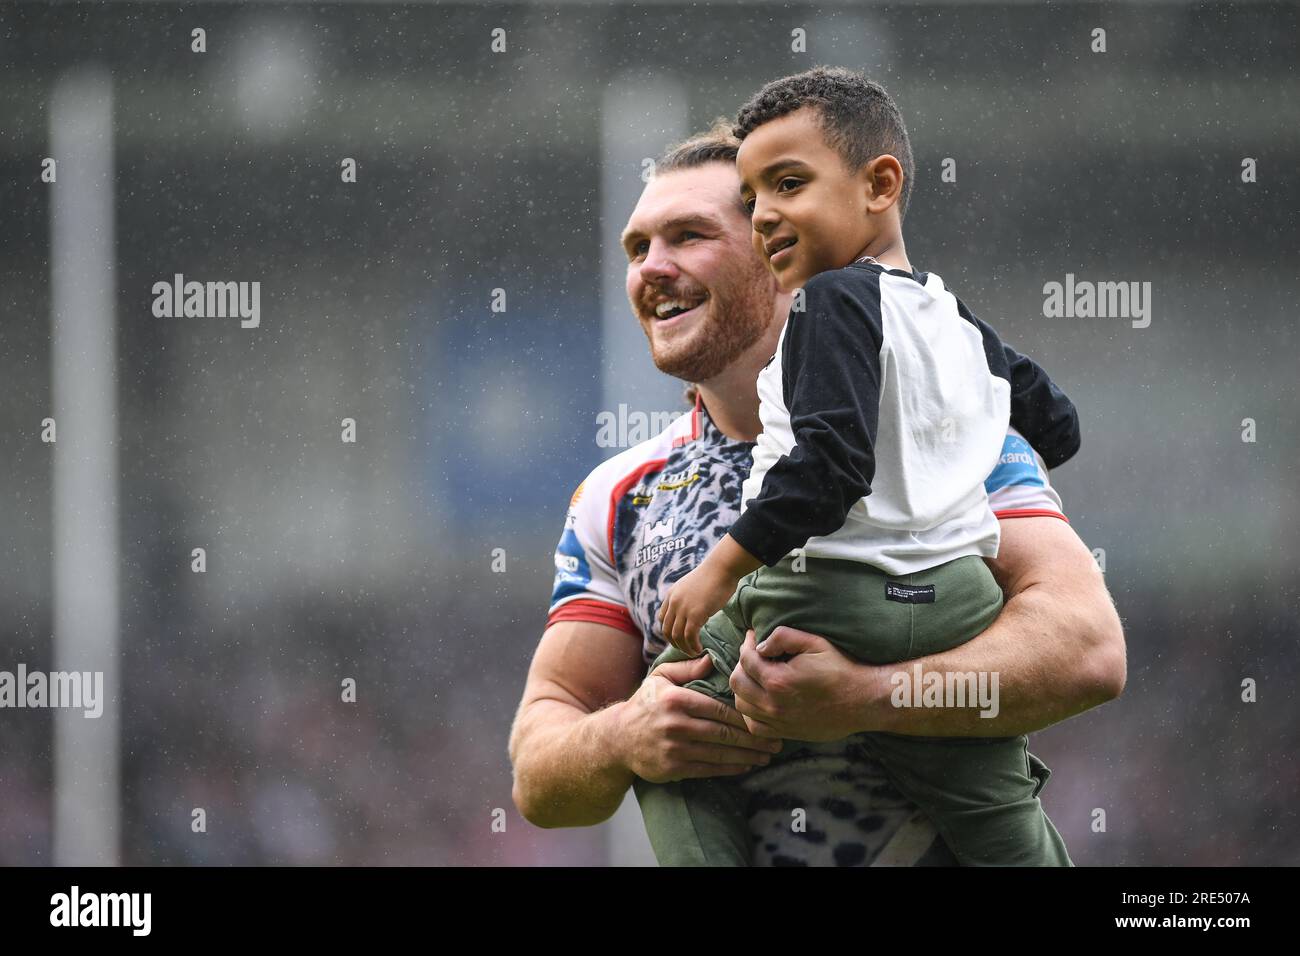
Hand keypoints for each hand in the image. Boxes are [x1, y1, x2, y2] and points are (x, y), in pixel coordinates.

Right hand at [617, 656, 781, 782]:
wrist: (618, 738)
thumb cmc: (645, 704)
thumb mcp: (661, 678)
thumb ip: (687, 668)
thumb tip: (713, 657)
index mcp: (677, 700)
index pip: (719, 709)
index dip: (744, 716)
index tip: (764, 718)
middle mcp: (676, 725)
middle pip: (724, 734)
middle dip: (753, 739)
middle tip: (775, 742)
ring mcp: (675, 749)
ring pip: (719, 754)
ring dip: (747, 756)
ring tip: (766, 756)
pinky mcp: (673, 768)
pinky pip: (708, 769)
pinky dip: (730, 769)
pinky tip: (745, 766)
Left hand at [656, 563, 736, 656]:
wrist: (722, 568)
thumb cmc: (714, 576)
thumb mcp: (693, 586)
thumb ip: (688, 599)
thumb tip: (695, 612)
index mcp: (671, 595)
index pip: (662, 618)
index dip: (669, 631)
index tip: (679, 638)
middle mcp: (673, 602)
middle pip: (667, 630)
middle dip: (675, 643)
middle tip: (685, 649)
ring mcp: (683, 608)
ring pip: (677, 636)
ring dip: (684, 648)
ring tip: (693, 652)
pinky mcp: (695, 614)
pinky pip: (689, 636)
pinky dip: (693, 646)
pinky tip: (699, 648)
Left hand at [729, 627, 873, 741]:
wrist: (862, 702)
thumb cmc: (841, 669)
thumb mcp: (815, 642)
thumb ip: (783, 637)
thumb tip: (760, 645)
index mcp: (778, 680)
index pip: (746, 659)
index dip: (746, 643)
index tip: (752, 636)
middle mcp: (773, 704)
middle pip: (737, 682)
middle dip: (741, 664)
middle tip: (753, 655)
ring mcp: (778, 721)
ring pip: (741, 705)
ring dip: (744, 687)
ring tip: (755, 675)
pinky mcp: (785, 732)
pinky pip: (754, 725)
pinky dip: (751, 712)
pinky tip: (760, 699)